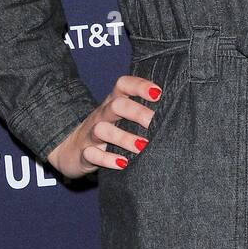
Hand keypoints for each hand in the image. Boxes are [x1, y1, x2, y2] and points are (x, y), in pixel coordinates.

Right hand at [45, 75, 162, 179]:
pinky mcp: (84, 153)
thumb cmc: (109, 131)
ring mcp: (91, 134)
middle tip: (154, 123)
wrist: (70, 149)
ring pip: (102, 129)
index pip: (123, 85)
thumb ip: (141, 112)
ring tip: (142, 146)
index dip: (139, 85)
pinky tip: (122, 164)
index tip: (158, 93)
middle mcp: (102, 115)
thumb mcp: (121, 118)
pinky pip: (91, 154)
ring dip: (123, 138)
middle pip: (116, 105)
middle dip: (136, 112)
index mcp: (113, 102)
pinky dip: (106, 159)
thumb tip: (177, 112)